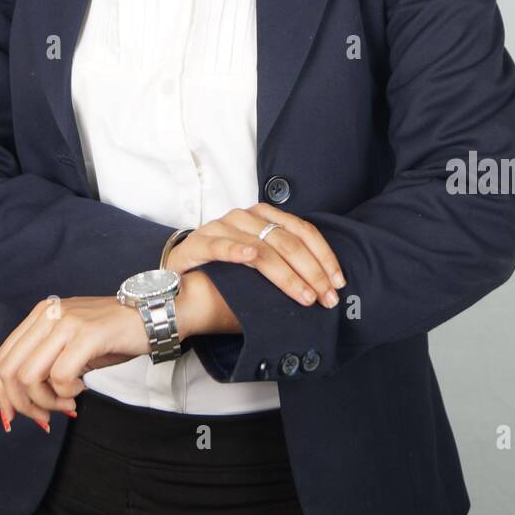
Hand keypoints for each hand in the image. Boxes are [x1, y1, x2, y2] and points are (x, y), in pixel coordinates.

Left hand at [0, 295, 149, 430]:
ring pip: (29, 376)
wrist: (153, 316)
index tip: (12, 418)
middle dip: (22, 404)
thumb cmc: (114, 335)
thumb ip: (45, 363)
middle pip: (9, 370)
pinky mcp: (87, 334)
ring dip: (46, 401)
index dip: (2, 394)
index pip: (2, 358)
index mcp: (40, 315)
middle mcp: (48, 314)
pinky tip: (81, 390)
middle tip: (44, 418)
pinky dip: (66, 392)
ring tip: (68, 402)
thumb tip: (22, 402)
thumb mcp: (71, 344)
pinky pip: (60, 376)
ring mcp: (67, 322)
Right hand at [165, 204, 345, 309]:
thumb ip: (284, 271)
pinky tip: (249, 257)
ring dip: (287, 274)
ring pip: (261, 248)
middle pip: (287, 241)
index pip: (302, 231)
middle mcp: (244, 217)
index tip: (338, 281)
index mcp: (263, 217)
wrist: (177, 282)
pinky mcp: (198, 243)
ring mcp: (220, 228)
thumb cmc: (222, 275)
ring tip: (304, 294)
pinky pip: (221, 246)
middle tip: (326, 297)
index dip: (323, 256)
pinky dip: (236, 250)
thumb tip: (320, 291)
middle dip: (312, 272)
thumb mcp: (259, 269)